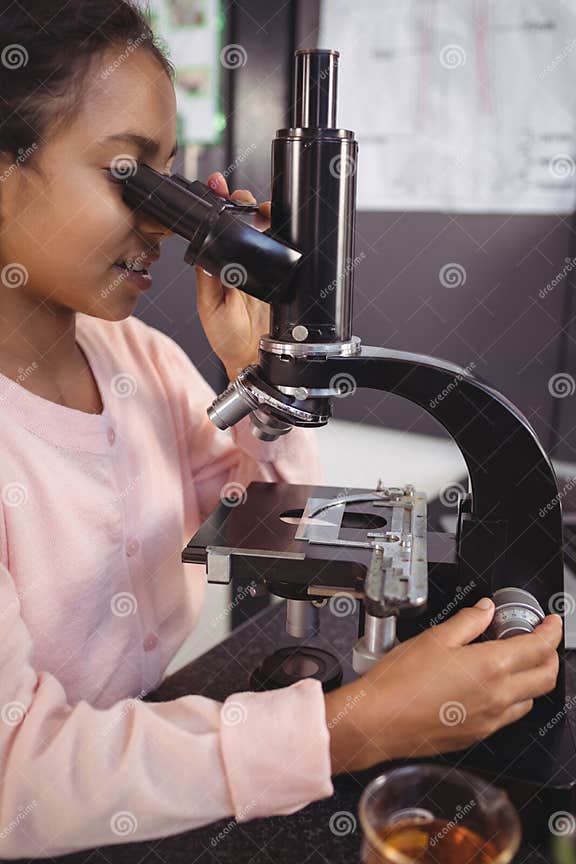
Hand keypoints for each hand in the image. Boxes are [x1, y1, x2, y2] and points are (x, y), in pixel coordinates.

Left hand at [195, 171, 271, 380]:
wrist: (254, 359)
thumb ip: (211, 280)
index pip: (216, 230)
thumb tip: (207, 252)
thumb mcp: (211, 307)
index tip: (216, 190)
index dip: (217, 208)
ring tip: (262, 208)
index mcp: (218, 269)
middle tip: (242, 198)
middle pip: (243, 225)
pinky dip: (284, 236)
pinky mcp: (281, 277)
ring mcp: (261, 270)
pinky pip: (283, 252)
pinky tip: (281, 225)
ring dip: (264, 216)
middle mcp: (239, 265)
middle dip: (243, 204)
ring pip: (265, 233)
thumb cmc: (228, 338)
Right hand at [325, 598, 562, 773]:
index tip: (551, 622)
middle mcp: (498, 697)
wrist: (380, 721)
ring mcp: (490, 720)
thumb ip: (467, 621)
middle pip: (546, 677)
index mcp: (490, 667)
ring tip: (512, 662)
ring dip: (531, 678)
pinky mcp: (478, 734)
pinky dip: (511, 698)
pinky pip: (509, 716)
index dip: (551, 630)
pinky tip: (490, 686)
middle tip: (539, 640)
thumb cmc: (400, 682)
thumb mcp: (434, 637)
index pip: (539, 647)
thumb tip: (485, 610)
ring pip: (530, 699)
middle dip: (550, 655)